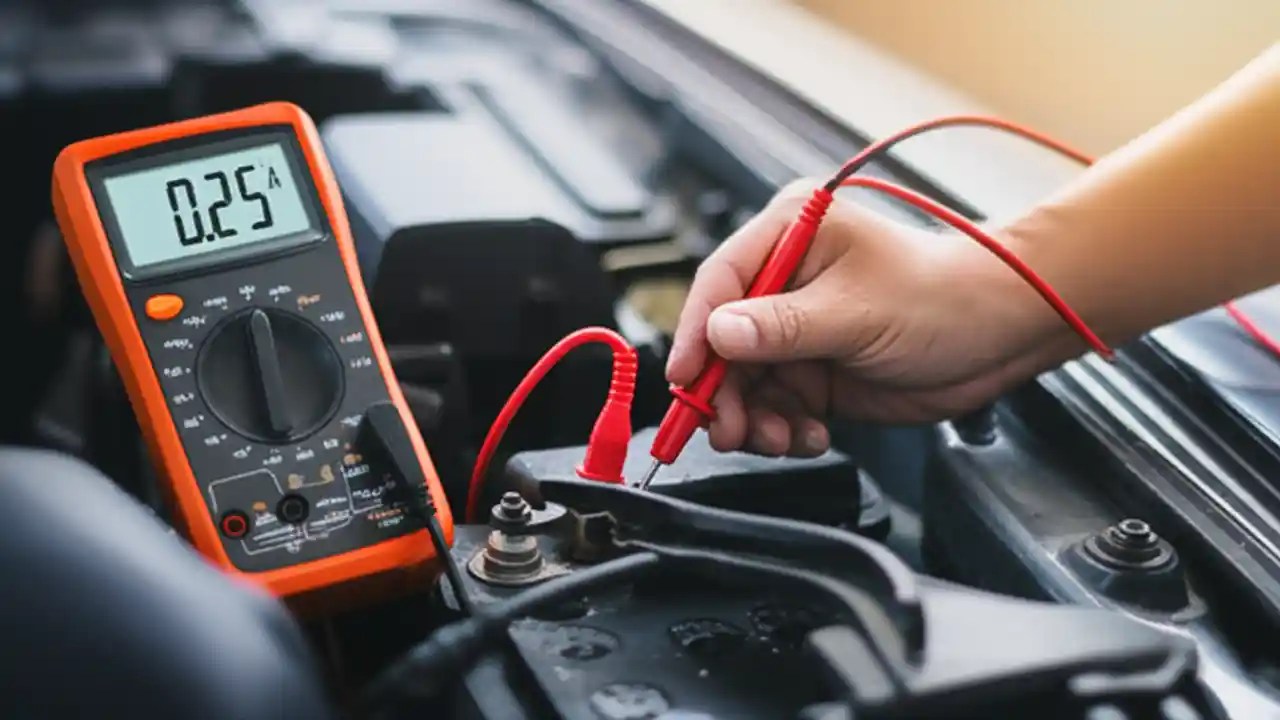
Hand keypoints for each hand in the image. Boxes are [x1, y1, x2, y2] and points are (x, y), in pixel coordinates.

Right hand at [665, 180, 1082, 456]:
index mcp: (792, 233)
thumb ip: (783, 328)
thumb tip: (719, 333)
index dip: (696, 333)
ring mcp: (797, 328)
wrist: (999, 338)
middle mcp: (787, 278)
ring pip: (744, 380)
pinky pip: (773, 406)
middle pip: (722, 340)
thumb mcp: (857, 313)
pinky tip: (809, 436)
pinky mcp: (811, 370)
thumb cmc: (943, 298)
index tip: (685, 376)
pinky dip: (782, 429)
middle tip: (729, 428)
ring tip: (779, 438)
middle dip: (724, 389)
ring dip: (753, 417)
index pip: (721, 281)